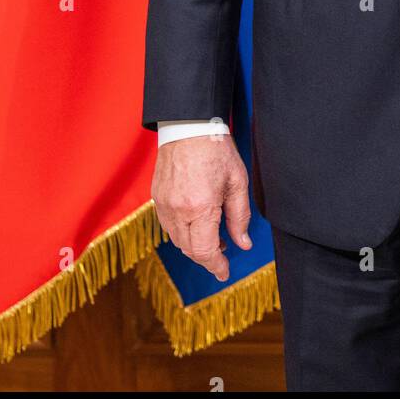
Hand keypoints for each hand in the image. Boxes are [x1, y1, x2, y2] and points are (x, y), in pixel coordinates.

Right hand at [151, 134, 251, 281]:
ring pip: (177, 240)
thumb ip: (240, 216)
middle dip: (207, 258)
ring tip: (214, 237)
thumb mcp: (237, 181)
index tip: (225, 273)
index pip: (206, 251)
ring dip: (194, 246)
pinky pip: (168, 226)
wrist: (188, 125)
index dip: (216, 266)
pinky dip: (182, 233)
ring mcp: (164, 205)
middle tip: (223, 255)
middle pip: (190, 250)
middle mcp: (178, 210)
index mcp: (200, 207)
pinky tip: (197, 224)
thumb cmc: (216, 149)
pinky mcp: (156, 198)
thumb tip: (244, 244)